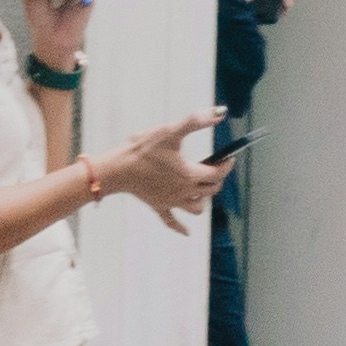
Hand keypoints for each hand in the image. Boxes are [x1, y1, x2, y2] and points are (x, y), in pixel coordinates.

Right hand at [98, 109, 234, 232]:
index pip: (217, 173)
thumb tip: (220, 113)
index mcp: (190, 174)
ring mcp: (171, 201)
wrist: (116, 169)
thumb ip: (196, 121)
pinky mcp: (157, 205)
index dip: (227, 165)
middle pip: (210, 190)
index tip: (229, 157)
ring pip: (196, 208)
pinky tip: (187, 233)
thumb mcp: (170, 130)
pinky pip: (171, 221)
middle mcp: (184, 191)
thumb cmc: (142, 150)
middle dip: (217, 180)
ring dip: (203, 200)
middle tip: (215, 168)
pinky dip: (180, 227)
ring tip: (202, 190)